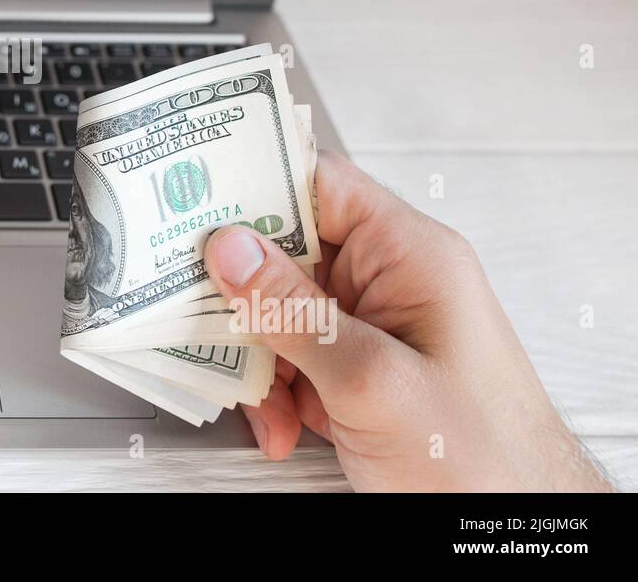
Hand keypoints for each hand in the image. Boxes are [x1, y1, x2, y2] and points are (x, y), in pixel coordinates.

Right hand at [204, 152, 610, 491]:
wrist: (514, 525)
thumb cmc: (483, 459)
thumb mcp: (372, 380)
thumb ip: (294, 311)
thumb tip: (230, 249)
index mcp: (410, 254)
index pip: (321, 184)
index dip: (256, 186)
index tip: (196, 205)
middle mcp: (392, 279)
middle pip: (288, 250)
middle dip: (244, 295)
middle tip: (204, 316)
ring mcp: (375, 325)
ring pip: (281, 310)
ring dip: (260, 360)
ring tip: (267, 404)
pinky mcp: (361, 367)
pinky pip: (295, 355)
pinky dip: (278, 391)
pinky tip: (284, 424)